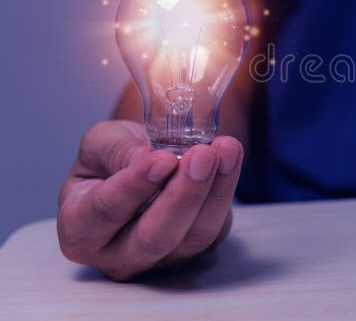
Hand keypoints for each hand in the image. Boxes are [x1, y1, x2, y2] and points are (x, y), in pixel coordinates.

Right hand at [57, 120, 242, 280]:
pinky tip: (230, 158)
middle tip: (202, 156)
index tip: (161, 159)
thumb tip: (147, 158)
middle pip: (154, 237)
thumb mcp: (101, 142)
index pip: (104, 212)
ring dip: (215, 191)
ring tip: (226, 150)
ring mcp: (160, 259)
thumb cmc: (113, 156)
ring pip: (193, 236)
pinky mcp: (196, 252)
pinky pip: (217, 228)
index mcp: (79, 228)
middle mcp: (117, 254)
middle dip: (183, 195)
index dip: (134, 187)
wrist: (144, 162)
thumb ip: (116, 150)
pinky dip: (226, 190)